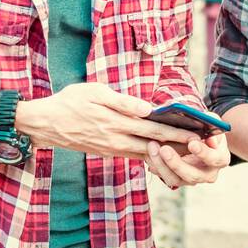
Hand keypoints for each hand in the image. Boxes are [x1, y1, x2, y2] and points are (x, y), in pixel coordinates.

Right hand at [15, 82, 198, 158]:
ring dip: (168, 151)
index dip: (179, 131)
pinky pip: (133, 155)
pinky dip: (150, 155)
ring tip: (189, 149)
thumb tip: (147, 109)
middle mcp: (117, 140)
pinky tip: (161, 152)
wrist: (45, 123)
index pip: (155, 129)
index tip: (198, 132)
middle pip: (155, 144)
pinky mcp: (106, 152)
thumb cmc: (70, 101)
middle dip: (180, 144)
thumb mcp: (95, 92)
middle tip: (203, 144)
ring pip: (146, 152)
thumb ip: (123, 101)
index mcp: (117, 122)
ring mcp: (112, 149)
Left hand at [145, 131, 230, 189]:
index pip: (214, 159)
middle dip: (177, 163)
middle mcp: (208, 174)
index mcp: (220, 159)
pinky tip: (148, 154)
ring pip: (175, 179)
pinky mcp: (178, 180)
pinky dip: (156, 166)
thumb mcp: (211, 123)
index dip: (203, 152)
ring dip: (162, 165)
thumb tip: (207, 123)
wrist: (200, 142)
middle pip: (193, 175)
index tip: (192, 143)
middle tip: (164, 149)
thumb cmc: (207, 130)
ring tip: (151, 147)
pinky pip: (165, 178)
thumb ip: (211, 121)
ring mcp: (192, 179)